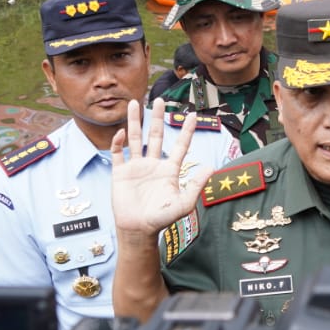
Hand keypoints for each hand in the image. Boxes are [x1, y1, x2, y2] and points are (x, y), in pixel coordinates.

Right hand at [110, 100, 213, 237]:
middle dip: (158, 118)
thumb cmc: (161, 220)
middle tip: (160, 100)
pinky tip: (121, 132)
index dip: (186, 130)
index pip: (180, 145)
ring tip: (135, 102)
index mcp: (169, 170)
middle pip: (156, 135)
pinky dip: (118, 142)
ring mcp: (136, 167)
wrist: (138, 230)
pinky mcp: (120, 173)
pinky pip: (118, 153)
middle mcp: (153, 164)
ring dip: (135, 121)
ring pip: (135, 138)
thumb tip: (211, 167)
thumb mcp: (183, 204)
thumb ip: (196, 185)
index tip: (192, 114)